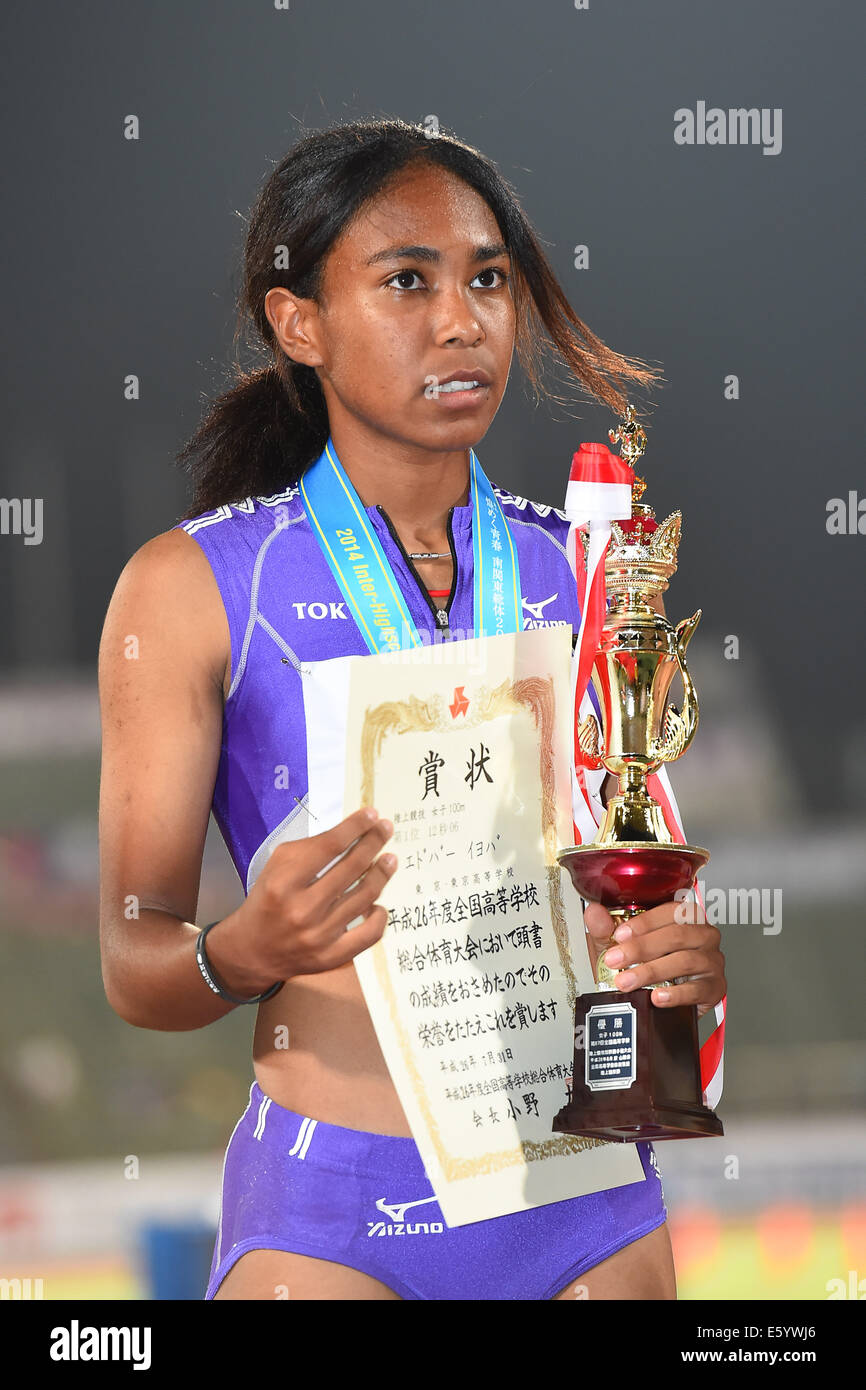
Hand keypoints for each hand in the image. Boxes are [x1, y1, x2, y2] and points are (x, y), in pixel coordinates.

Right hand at [206, 807, 396, 992]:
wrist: (253, 951)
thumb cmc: (267, 901)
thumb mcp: (275, 867)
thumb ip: (309, 850)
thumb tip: (350, 834)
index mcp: (283, 882)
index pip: (329, 846)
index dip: (355, 827)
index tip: (372, 814)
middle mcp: (302, 909)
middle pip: (351, 867)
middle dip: (374, 842)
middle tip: (386, 829)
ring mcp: (319, 935)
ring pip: (364, 896)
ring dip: (382, 873)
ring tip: (390, 859)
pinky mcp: (331, 957)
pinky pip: (369, 934)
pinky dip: (379, 915)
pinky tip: (378, 903)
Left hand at [582, 897, 724, 1016]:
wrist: (657, 1000)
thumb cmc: (642, 965)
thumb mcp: (619, 946)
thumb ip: (605, 928)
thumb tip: (593, 913)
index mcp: (685, 917)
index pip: (671, 911)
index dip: (644, 922)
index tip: (619, 935)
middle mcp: (704, 936)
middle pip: (677, 935)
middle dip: (641, 948)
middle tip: (615, 960)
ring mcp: (712, 962)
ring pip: (686, 961)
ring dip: (652, 971)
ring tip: (628, 981)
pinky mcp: (714, 989)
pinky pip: (697, 990)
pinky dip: (675, 994)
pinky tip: (657, 996)